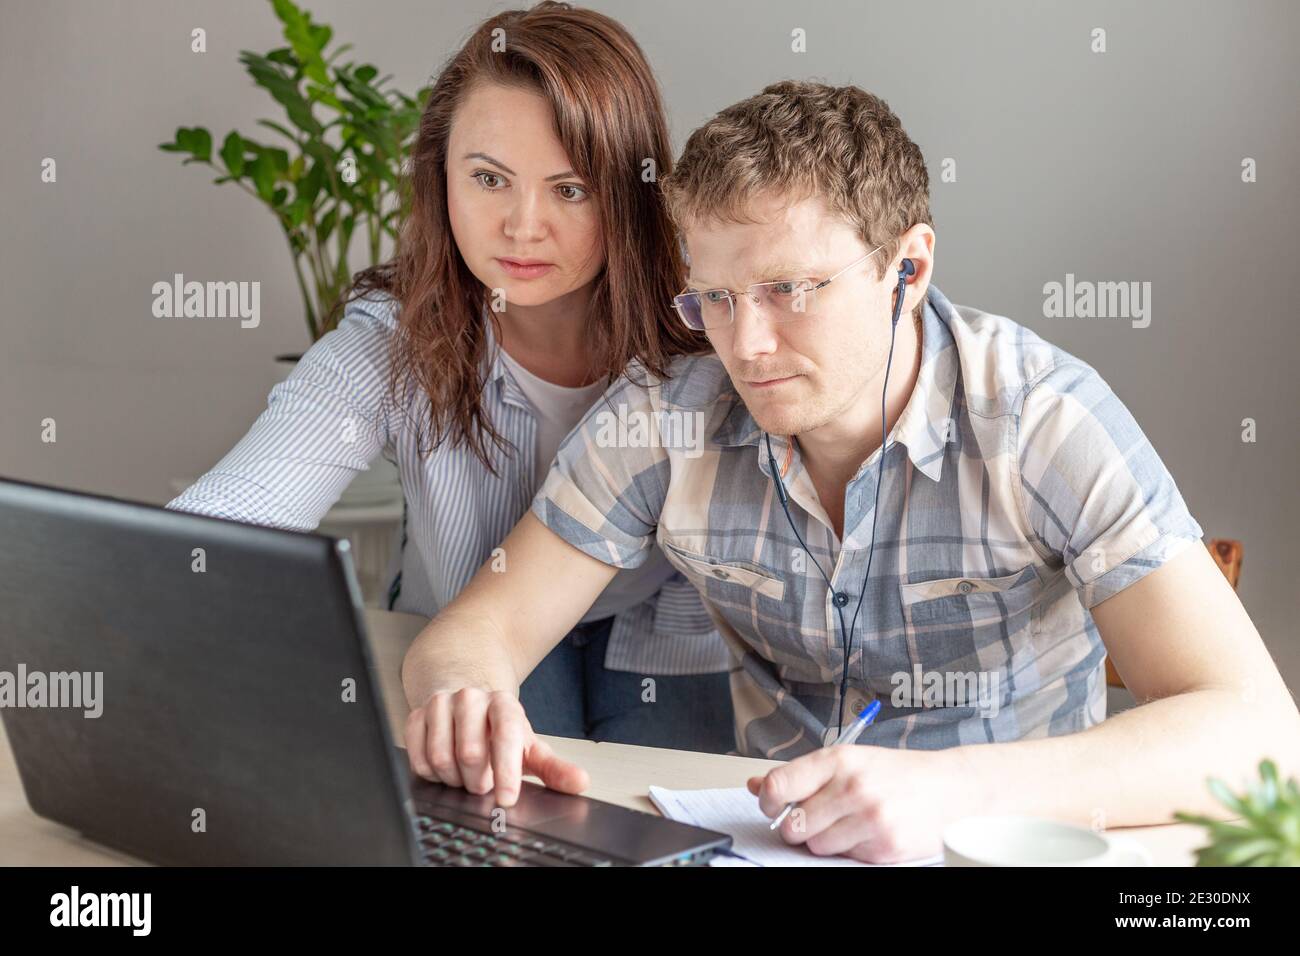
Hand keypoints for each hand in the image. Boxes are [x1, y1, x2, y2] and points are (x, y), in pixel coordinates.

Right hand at [405, 687, 589, 807]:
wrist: (465, 696)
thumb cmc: (497, 728)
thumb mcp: (527, 746)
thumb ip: (554, 768)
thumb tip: (580, 783)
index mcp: (503, 704)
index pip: (505, 734)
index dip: (506, 769)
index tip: (507, 798)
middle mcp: (470, 698)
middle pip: (469, 752)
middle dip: (478, 780)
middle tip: (484, 783)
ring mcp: (440, 704)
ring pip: (441, 756)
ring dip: (454, 779)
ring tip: (465, 775)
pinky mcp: (415, 716)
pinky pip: (418, 757)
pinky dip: (432, 773)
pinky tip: (444, 769)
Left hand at [747, 745, 968, 862]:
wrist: (951, 789)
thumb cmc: (895, 773)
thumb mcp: (848, 760)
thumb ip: (801, 774)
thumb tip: (756, 786)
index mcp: (838, 760)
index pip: (779, 785)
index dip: (768, 801)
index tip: (773, 805)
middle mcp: (853, 787)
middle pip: (794, 825)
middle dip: (799, 826)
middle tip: (817, 817)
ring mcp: (870, 819)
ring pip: (816, 846)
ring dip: (826, 840)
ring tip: (849, 822)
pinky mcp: (884, 847)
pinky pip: (845, 858)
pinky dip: (852, 849)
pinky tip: (869, 831)